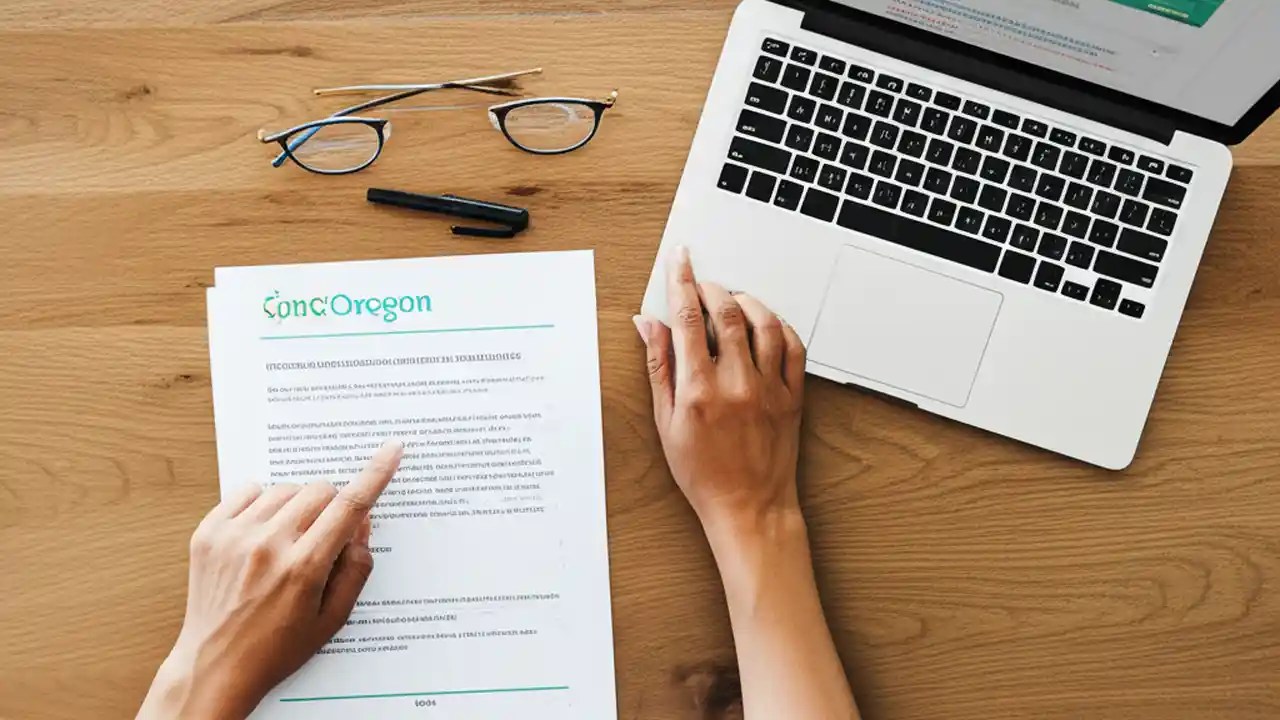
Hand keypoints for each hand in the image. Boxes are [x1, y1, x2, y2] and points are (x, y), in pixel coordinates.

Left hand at [137, 440, 404, 719]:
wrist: (214, 666)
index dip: (376, 474)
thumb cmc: (276, 648)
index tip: (392, 450)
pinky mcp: (208, 533)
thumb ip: (356, 568)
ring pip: (285, 489)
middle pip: (319, 491)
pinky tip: (263, 531)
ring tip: (289, 539)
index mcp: (304, 568)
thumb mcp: (333, 618)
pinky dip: (263, 503)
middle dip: (331, 506)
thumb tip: (362, 523)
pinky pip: (248, 491)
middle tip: (323, 536)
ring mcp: (233, 536)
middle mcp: (268, 545)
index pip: (350, 506)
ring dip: (297, 505)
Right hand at [634, 247, 805, 534]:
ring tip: (733, 298)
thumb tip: (648, 325)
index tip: (680, 259)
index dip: (681, 281)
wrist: (748, 507)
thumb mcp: (666, 423)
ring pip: (764, 322)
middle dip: (712, 287)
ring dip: (747, 300)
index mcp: (698, 390)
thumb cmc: (702, 473)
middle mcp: (735, 384)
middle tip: (703, 282)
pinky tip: (766, 324)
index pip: (687, 318)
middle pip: (726, 312)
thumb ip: (658, 368)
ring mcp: (768, 389)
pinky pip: (793, 347)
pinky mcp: (792, 397)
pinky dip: (780, 325)